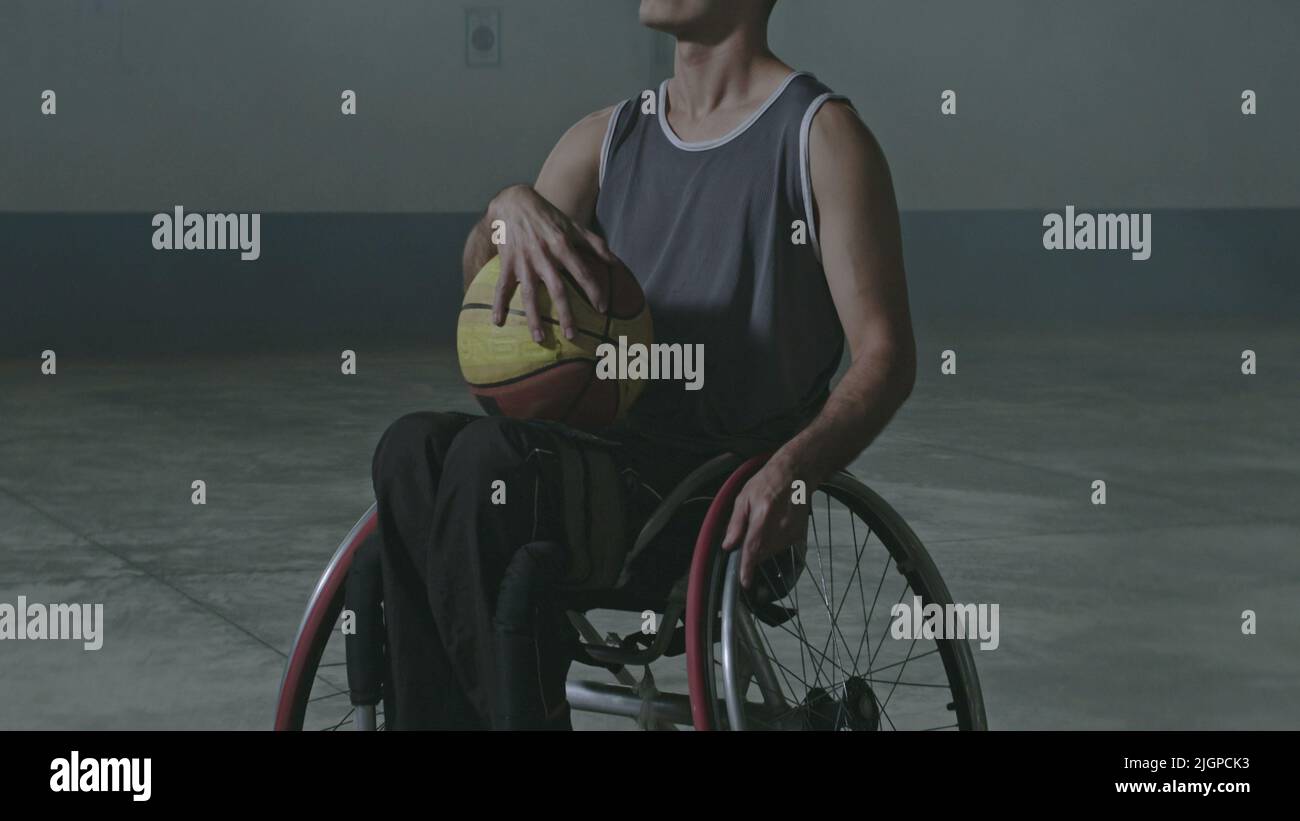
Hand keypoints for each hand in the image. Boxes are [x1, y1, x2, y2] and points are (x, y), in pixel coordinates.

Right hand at [488, 185, 622, 341]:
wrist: (514, 202)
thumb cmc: (548, 217)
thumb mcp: (574, 226)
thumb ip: (595, 244)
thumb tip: (616, 263)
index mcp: (562, 246)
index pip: (582, 273)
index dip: (594, 291)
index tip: (602, 310)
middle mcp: (544, 255)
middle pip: (557, 290)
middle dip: (565, 314)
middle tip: (573, 336)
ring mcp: (524, 261)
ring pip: (529, 294)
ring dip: (534, 318)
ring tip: (539, 339)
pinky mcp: (507, 262)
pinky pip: (502, 287)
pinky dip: (498, 304)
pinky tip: (498, 322)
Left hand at [721, 459, 810, 588]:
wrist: (795, 473)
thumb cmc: (769, 481)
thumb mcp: (743, 497)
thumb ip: (735, 523)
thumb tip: (728, 544)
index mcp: (763, 516)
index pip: (753, 548)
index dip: (747, 568)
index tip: (744, 581)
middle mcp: (779, 526)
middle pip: (761, 553)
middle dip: (751, 551)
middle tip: (749, 533)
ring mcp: (792, 531)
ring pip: (771, 552)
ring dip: (762, 547)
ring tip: (763, 525)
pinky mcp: (799, 534)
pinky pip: (782, 548)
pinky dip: (773, 544)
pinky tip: (773, 528)